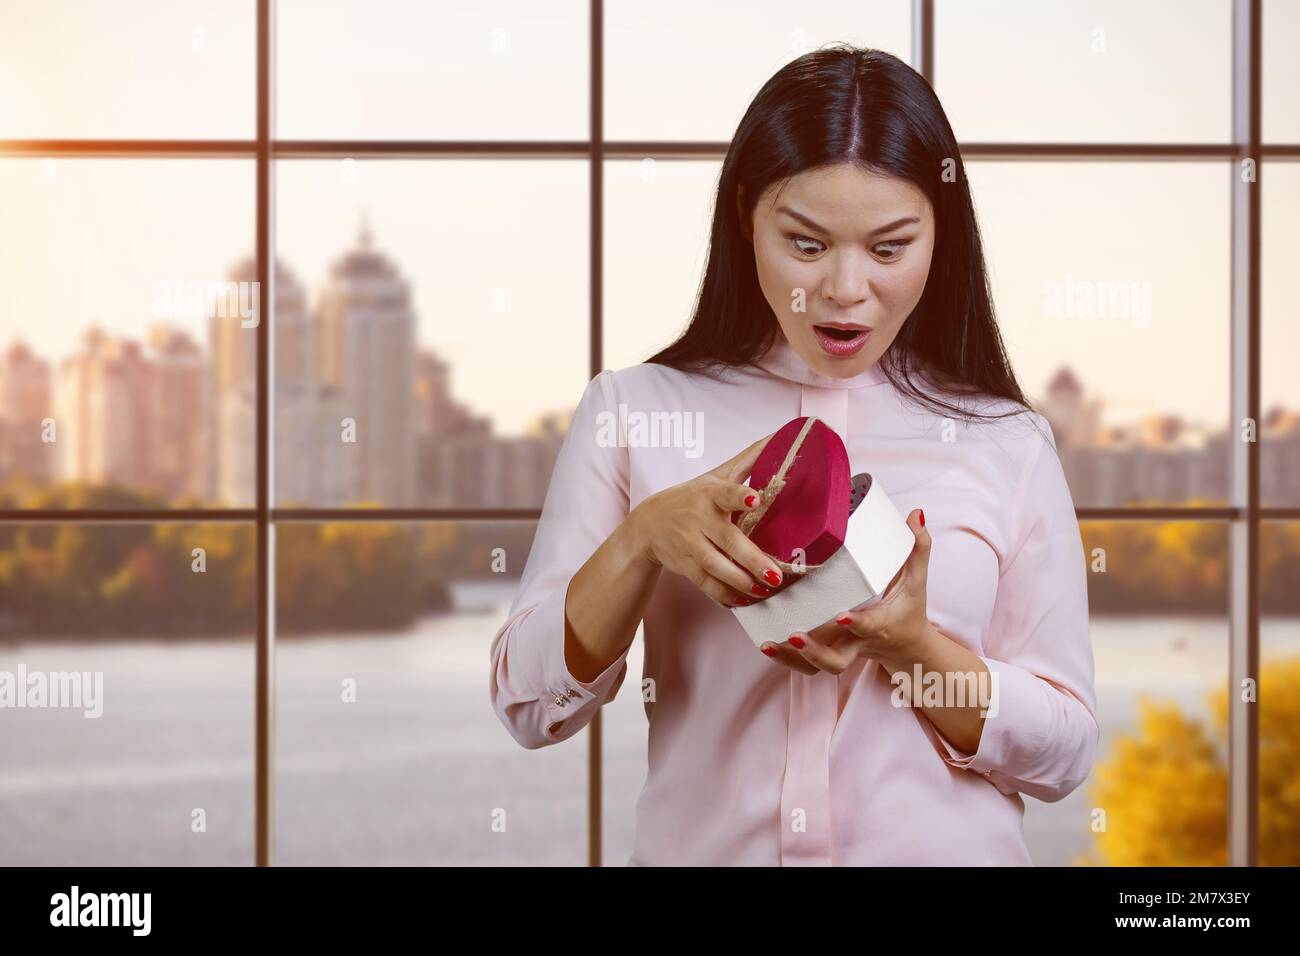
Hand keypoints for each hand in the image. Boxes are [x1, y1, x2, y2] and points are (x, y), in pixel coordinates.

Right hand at [626, 431, 786, 608]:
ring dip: (741, 582)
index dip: (740, 495)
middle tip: (774, 574)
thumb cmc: (692, 496)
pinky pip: (707, 584)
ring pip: (717, 568)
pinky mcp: (686, 566)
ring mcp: (690, 545)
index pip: (726, 492)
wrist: (648, 523)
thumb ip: (748, 460)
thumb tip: (780, 436)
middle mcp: (699, 519)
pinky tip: (743, 600)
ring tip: (763, 590)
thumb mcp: (716, 476)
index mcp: (710, 494)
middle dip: (752, 560)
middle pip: (728, 542)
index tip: (755, 497)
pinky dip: (724, 595)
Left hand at [761, 509, 932, 674]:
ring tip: (768, 644)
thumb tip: (915, 514)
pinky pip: (805, 666)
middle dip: (816, 652)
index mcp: (881, 625)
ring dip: (792, 659)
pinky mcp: (828, 653)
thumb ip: (917, 549)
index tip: (842, 616)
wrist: (906, 648)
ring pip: (816, 668)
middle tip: (794, 636)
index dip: (857, 624)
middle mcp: (858, 643)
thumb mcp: (917, 581)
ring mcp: (841, 651)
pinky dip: (786, 659)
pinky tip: (765, 644)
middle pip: (837, 660)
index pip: (870, 626)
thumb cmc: (908, 610)